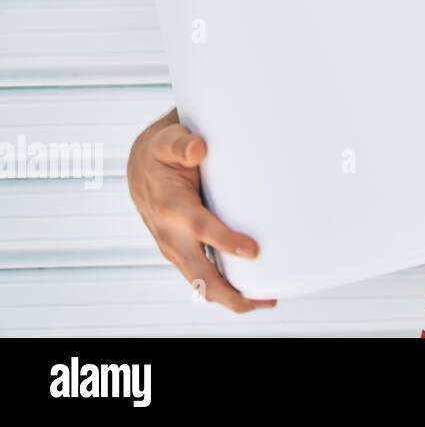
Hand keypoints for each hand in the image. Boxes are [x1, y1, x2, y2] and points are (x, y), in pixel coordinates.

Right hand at [126, 107, 276, 312]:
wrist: (141, 167)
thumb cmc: (164, 152)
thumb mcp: (169, 141)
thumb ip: (182, 143)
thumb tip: (199, 148)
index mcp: (171, 206)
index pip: (201, 228)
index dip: (226, 241)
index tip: (255, 251)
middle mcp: (171, 234)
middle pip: (200, 273)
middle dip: (231, 292)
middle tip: (266, 300)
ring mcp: (174, 248)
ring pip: (201, 283)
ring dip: (230, 297)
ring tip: (266, 301)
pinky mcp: (181, 253)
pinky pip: (201, 277)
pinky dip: (222, 288)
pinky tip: (249, 291)